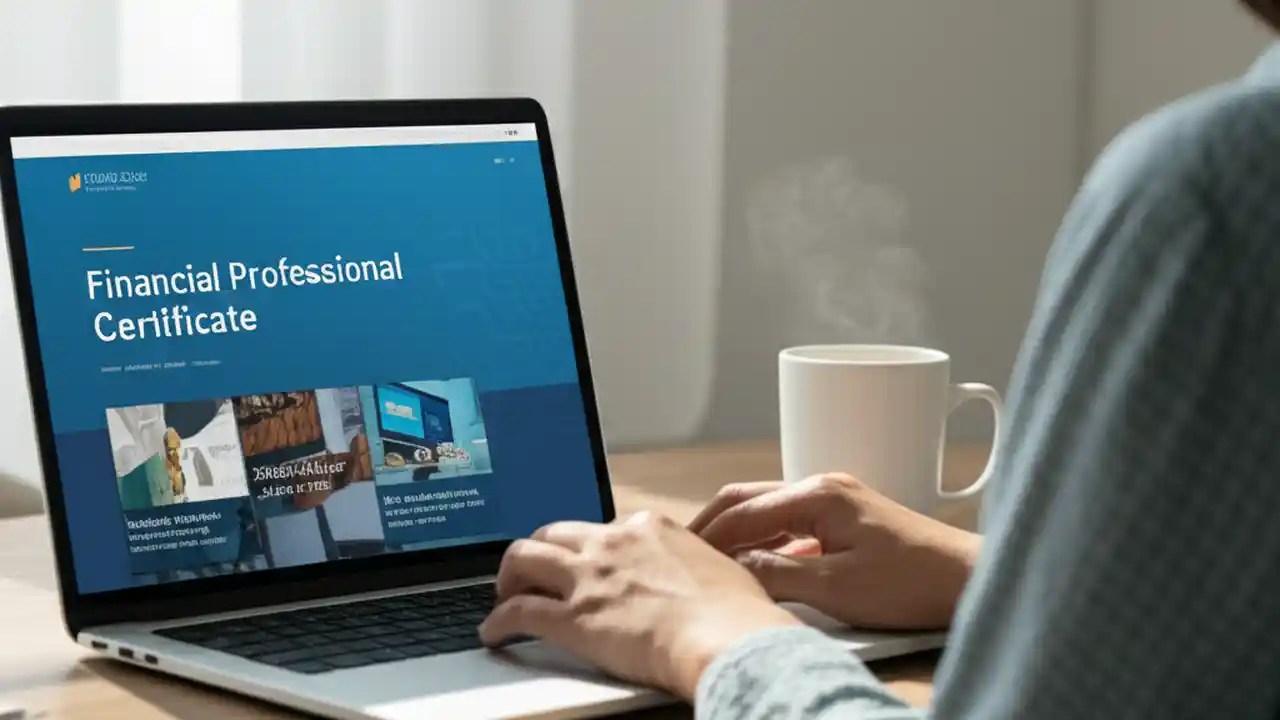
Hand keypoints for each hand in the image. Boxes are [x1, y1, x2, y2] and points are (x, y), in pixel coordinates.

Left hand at [479, 512, 801, 698]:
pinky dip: (497, 622)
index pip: (601, 528)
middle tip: (533, 573)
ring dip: (509, 577)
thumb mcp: (717, 568)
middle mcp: (612, 543)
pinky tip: (492, 632)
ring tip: (503, 595)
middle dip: (538, 551)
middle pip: (554, 533)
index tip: (584, 561)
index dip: (586, 547)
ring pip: (524, 558)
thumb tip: (694, 577)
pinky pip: (518, 613)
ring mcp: (589, 578)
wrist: (729, 638)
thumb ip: (690, 564)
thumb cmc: (737, 613)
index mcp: (649, 527)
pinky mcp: (572, 618)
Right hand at [690, 473, 979, 629]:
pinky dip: (764, 538)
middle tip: (682, 553)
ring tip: (710, 561)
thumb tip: (733, 567)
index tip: (679, 558)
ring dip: (737, 532)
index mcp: (816, 494)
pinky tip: (755, 562)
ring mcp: (836, 499)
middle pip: (748, 498)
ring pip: (768, 508)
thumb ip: (778, 573)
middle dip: (712, 525)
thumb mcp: (836, 587)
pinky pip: (790, 521)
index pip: (741, 511)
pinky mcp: (847, 517)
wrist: (968, 580)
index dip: (707, 537)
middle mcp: (822, 485)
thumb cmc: (910, 583)